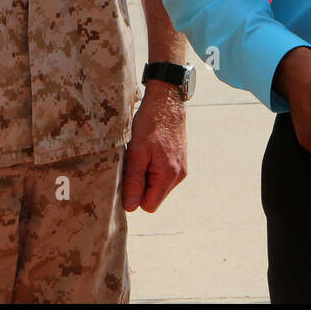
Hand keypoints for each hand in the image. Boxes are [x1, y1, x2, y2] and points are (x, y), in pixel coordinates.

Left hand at [121, 82, 187, 212]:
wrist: (167, 102)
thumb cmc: (150, 124)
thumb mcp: (136, 153)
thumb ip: (134, 182)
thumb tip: (130, 207)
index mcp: (169, 176)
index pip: (148, 205)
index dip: (135, 194)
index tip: (129, 175)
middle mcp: (179, 175)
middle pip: (153, 196)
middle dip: (141, 184)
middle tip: (134, 161)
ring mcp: (181, 168)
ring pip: (157, 185)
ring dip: (146, 174)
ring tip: (142, 153)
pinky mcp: (180, 160)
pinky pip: (162, 174)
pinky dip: (152, 166)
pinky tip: (149, 150)